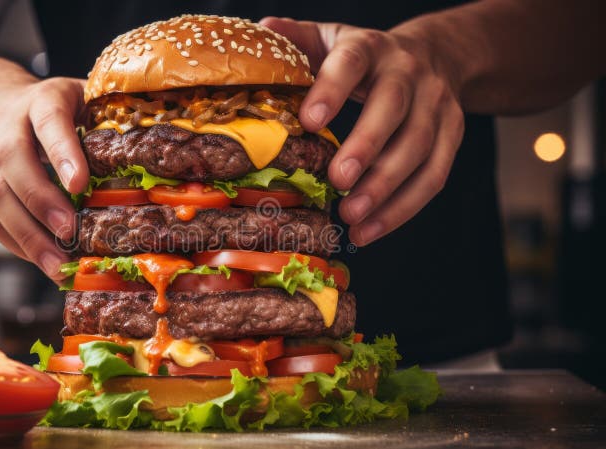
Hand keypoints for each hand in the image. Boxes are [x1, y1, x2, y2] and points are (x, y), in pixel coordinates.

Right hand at [0, 77, 89, 281]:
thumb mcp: (80, 98)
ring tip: (57, 264)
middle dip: (41, 200)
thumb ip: (107, 121)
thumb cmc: (54, 108)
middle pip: (12, 160)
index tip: (80, 185)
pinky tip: (42, 260)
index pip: (49, 121)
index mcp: (42, 100)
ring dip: (27, 234)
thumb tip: (151, 158)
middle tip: (69, 231)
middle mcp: (6, 124)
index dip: (62, 152)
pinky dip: (15, 242)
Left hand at [261, 17, 464, 245]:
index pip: (352, 63)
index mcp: (370, 48)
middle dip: (366, 147)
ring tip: (352, 218)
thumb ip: (297, 40)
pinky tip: (370, 231)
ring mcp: (437, 105)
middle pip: (394, 108)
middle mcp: (410, 73)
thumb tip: (264, 31)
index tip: (309, 121)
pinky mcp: (452, 135)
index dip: (332, 89)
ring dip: (386, 188)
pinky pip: (434, 176)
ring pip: (419, 148)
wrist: (436, 55)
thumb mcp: (331, 39)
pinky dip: (403, 209)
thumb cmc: (365, 57)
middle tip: (336, 181)